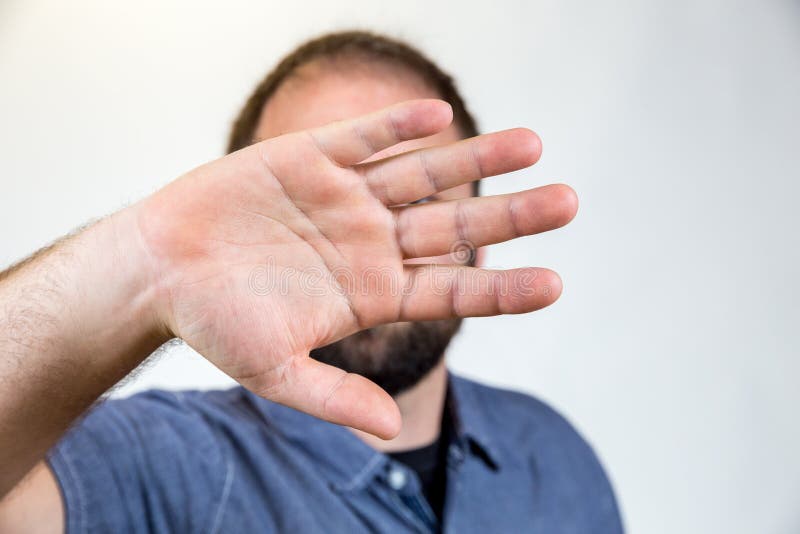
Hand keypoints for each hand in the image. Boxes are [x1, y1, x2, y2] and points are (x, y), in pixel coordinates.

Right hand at [134, 99, 576, 437]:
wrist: (160, 271)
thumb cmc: (216, 324)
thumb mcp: (274, 371)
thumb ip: (333, 397)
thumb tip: (392, 427)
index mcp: (372, 293)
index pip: (452, 290)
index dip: (502, 288)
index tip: (555, 283)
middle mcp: (371, 242)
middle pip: (455, 227)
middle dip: (510, 215)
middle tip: (569, 202)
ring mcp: (346, 198)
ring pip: (424, 174)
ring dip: (476, 158)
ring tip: (532, 143)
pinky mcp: (311, 158)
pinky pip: (365, 139)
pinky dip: (399, 126)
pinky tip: (439, 115)